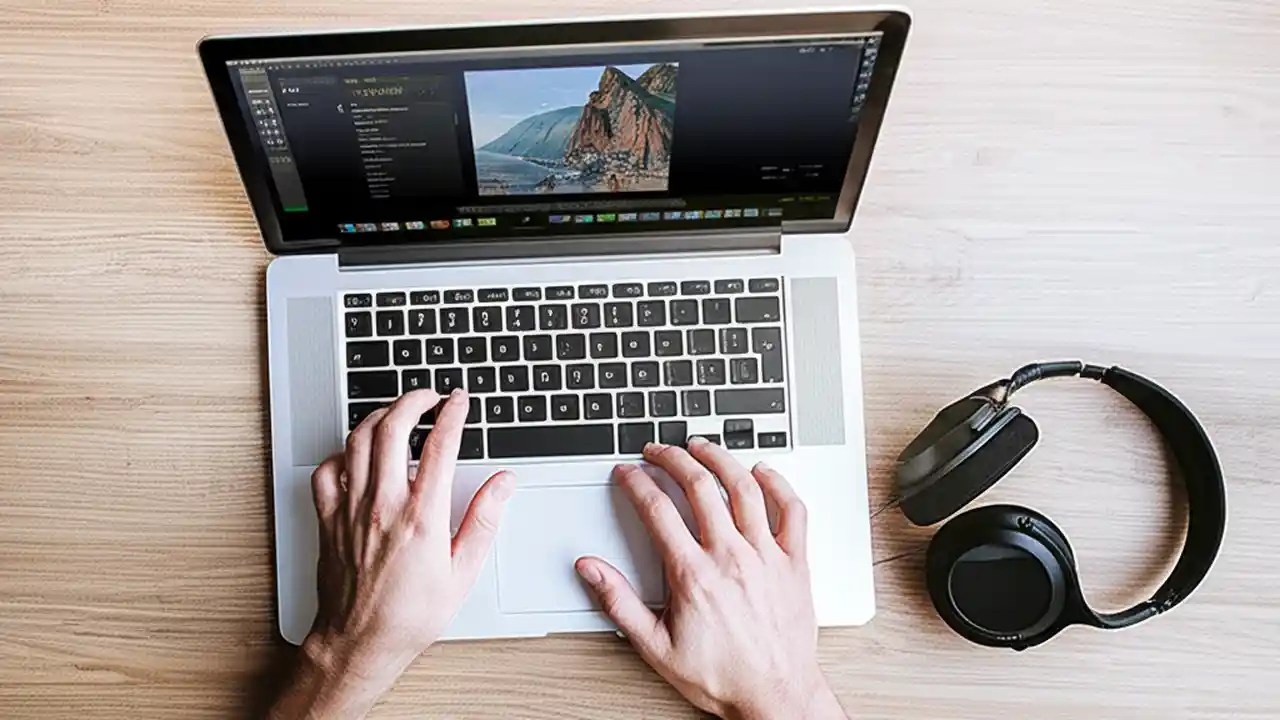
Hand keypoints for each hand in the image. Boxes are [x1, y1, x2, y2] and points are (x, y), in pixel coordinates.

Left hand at [270, 389, 514, 719]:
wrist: (360, 643)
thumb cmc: (410, 616)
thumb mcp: (463, 572)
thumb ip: (484, 520)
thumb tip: (502, 485)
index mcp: (422, 518)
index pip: (439, 445)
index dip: (453, 413)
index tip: (459, 400)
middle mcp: (383, 506)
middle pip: (393, 428)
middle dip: (414, 400)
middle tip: (429, 396)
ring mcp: (351, 509)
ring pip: (357, 440)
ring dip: (379, 416)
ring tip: (397, 412)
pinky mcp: (328, 519)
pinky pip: (327, 470)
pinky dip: (342, 452)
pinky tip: (356, 453)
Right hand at [575, 438, 845, 719]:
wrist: (774, 695)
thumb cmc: (721, 676)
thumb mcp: (655, 647)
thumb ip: (619, 603)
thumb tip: (591, 570)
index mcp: (693, 574)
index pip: (657, 510)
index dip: (636, 483)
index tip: (626, 473)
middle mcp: (731, 557)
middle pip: (699, 486)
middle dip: (672, 458)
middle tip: (658, 450)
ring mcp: (766, 556)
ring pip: (744, 487)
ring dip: (720, 458)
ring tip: (701, 447)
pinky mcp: (795, 562)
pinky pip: (792, 511)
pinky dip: (778, 484)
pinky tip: (763, 472)